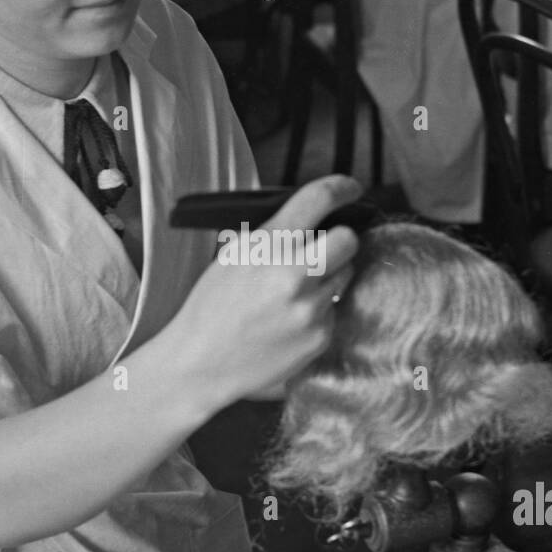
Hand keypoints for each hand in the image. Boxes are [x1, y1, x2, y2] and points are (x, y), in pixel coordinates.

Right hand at [166, 174, 361, 406]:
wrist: (201, 363)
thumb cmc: (212, 306)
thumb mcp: (234, 254)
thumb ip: (274, 234)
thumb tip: (313, 219)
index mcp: (270, 244)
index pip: (321, 198)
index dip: (342, 188)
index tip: (351, 190)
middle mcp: (295, 273)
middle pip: (349, 240)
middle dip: (341, 239)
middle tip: (327, 247)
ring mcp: (311, 308)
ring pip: (345, 275)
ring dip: (329, 276)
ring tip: (295, 292)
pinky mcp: (320, 336)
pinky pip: (334, 310)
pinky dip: (318, 311)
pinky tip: (290, 320)